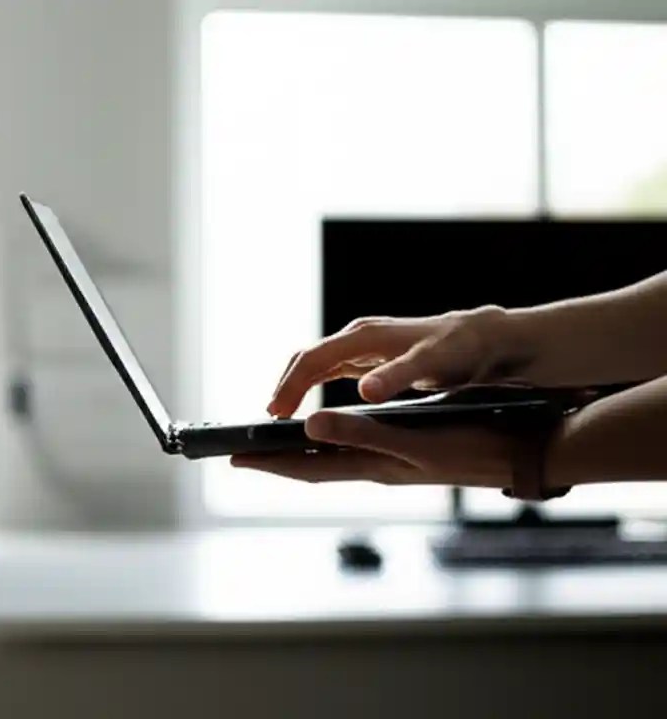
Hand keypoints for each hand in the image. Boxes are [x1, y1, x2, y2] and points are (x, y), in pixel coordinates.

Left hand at [230, 410, 516, 488]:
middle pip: (313, 467)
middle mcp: (377, 468)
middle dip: (275, 460)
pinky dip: (334, 442)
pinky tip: (331, 434)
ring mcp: (393, 463)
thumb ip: (362, 434)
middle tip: (239, 451)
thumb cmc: (475, 447)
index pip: (307, 468)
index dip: (269, 462)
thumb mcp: (415, 441)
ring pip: (333, 459)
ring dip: (301, 453)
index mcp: (374, 467)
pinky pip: (357, 450)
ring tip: (273, 444)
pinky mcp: (409, 453)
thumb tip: (310, 427)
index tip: (233, 456)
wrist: (526, 454)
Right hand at [267, 305, 530, 418]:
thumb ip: (396, 378)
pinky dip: (311, 382)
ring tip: (281, 413)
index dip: (291, 387)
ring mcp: (362, 343)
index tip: (277, 414)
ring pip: (315, 361)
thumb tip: (364, 392)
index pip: (312, 360)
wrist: (482, 337)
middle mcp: (358, 336)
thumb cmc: (458, 352)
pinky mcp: (369, 353)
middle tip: (271, 418)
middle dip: (286, 386)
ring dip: (295, 385)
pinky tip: (308, 401)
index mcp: (364, 338)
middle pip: (306, 357)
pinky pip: (328, 365)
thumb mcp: (430, 366)